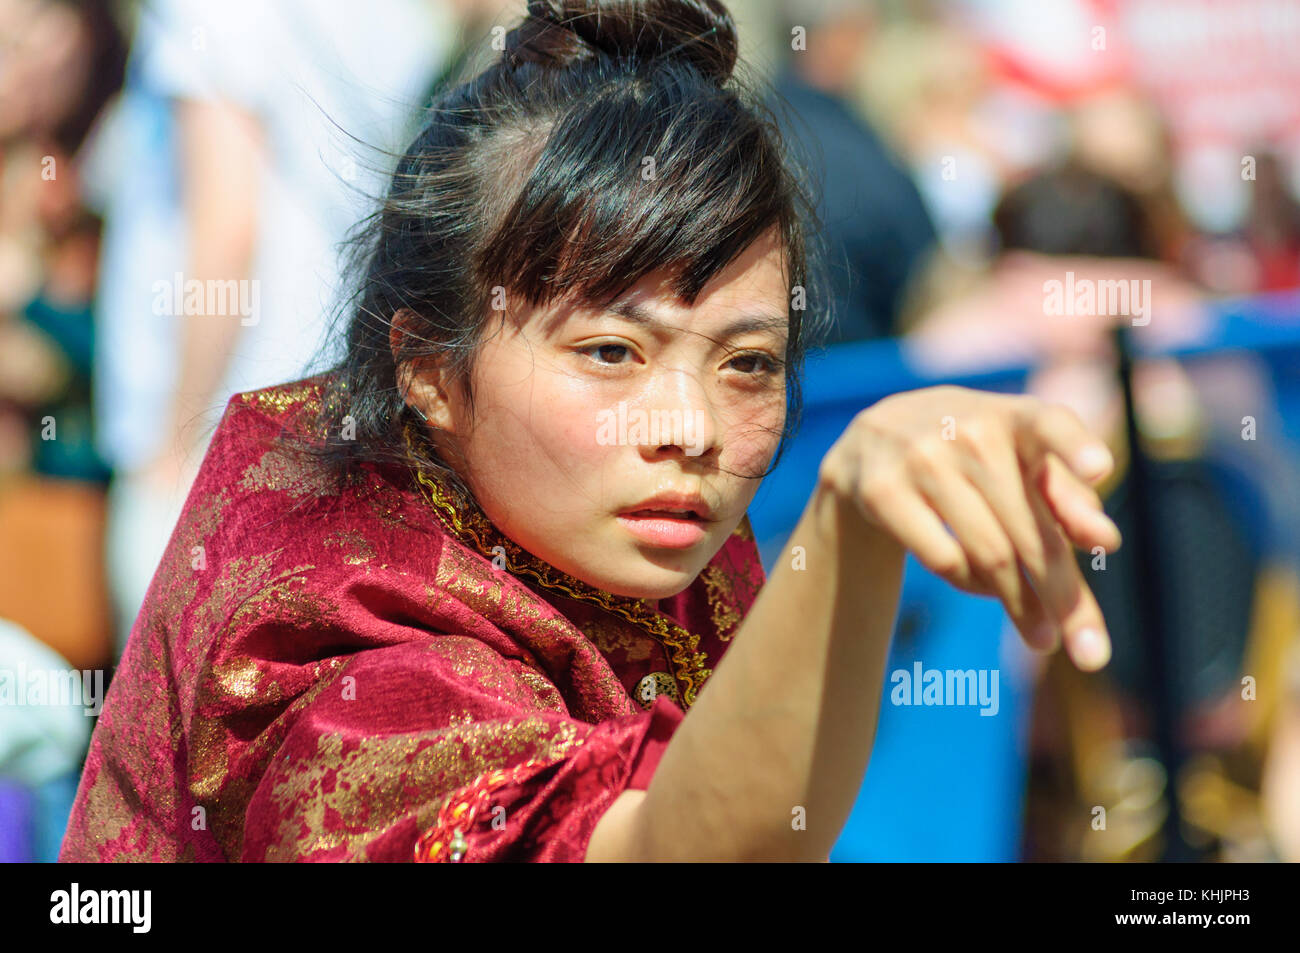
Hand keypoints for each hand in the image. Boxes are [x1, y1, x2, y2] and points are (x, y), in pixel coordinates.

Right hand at [818, 385, 1121, 670]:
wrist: (878, 437)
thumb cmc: (975, 455)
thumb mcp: (1020, 463)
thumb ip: (1068, 498)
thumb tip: (1107, 541)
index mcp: (1015, 416)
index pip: (1050, 424)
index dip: (1075, 448)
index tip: (1102, 469)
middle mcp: (969, 430)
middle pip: (1030, 532)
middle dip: (1064, 597)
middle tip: (1091, 653)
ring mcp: (921, 458)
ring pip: (989, 554)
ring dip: (1022, 606)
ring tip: (1043, 638)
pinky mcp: (883, 491)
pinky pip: (944, 560)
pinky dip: (973, 585)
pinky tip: (986, 591)